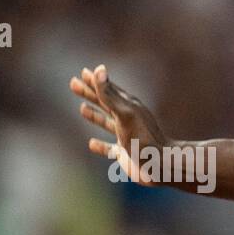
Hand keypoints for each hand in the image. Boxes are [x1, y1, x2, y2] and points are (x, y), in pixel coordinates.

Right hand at [69, 65, 167, 185]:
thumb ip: (109, 94)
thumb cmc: (143, 139)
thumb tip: (99, 68)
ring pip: (107, 123)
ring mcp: (126, 137)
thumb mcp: (124, 113)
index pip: (108, 90)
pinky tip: (91, 144)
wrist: (160, 166)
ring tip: (82, 108)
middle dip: (90, 93)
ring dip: (94, 115)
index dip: (95, 81)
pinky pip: (110, 148)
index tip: (83, 72)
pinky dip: (100, 145)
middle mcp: (128, 120)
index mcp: (128, 108)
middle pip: (105, 103)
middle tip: (73, 84)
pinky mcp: (126, 154)